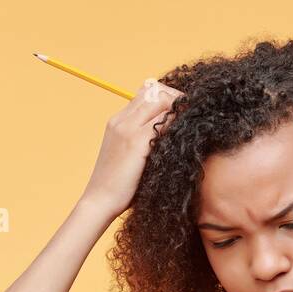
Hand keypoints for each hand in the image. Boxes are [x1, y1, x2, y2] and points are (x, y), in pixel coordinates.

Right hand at [80, 79, 182, 218]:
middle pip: (154, 91)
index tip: (182, 110)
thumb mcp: (127, 156)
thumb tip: (166, 137)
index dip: (167, 97)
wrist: (99, 200)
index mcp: (117, 121)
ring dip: (179, 108)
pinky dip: (177, 123)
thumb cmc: (117, 184)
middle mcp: (121, 120)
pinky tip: (185, 135)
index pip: (146, 92)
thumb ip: (142, 141)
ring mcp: (127, 129)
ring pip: (160, 101)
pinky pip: (163, 122)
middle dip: (177, 98)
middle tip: (193, 112)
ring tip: (192, 121)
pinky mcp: (136, 142)